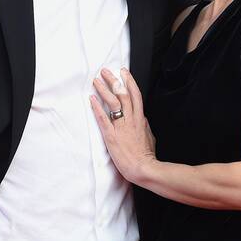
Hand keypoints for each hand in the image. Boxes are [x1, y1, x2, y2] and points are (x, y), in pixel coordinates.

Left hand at [89, 66, 156, 183]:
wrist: (144, 168)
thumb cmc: (146, 155)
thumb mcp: (149, 136)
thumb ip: (144, 125)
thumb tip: (142, 118)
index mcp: (140, 119)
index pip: (135, 95)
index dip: (129, 81)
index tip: (123, 72)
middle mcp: (131, 119)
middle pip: (123, 94)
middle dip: (114, 80)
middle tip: (105, 71)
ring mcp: (121, 127)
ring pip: (114, 102)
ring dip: (104, 90)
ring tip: (96, 81)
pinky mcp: (112, 136)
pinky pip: (103, 118)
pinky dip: (97, 107)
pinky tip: (91, 99)